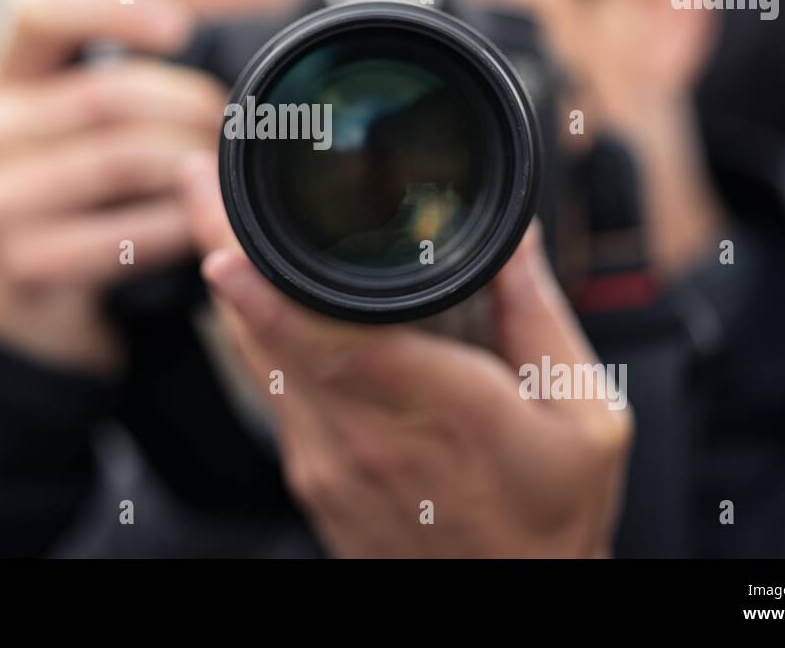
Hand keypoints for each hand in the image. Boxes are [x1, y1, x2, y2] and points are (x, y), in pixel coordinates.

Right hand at [0, 0, 227, 371]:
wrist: (22, 319)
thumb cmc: (68, 207)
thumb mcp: (67, 136)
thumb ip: (115, 92)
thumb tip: (215, 60)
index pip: (38, 11)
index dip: (112, 8)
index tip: (179, 27)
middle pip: (108, 94)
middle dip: (189, 107)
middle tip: (233, 129)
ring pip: (124, 159)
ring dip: (193, 166)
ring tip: (224, 175)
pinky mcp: (25, 265)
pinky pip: (129, 231)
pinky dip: (181, 225)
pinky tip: (202, 227)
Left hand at [180, 153, 631, 556]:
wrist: (506, 613)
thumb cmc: (550, 526)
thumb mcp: (586, 422)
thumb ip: (543, 323)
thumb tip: (518, 243)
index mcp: (439, 416)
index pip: (336, 350)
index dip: (270, 300)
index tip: (223, 251)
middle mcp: (363, 440)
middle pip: (270, 337)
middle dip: (225, 250)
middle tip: (198, 180)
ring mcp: (328, 464)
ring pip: (260, 360)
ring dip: (233, 287)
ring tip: (214, 214)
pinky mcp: (313, 477)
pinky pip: (274, 389)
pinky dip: (258, 332)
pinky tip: (259, 294)